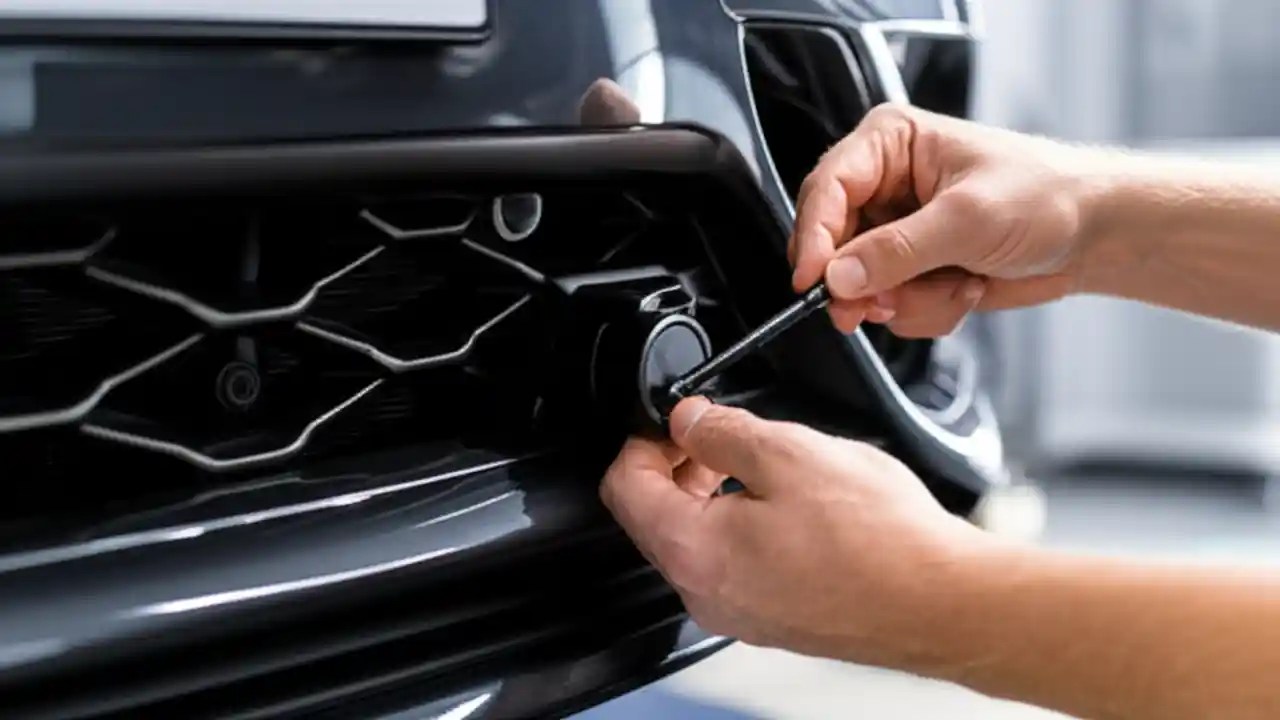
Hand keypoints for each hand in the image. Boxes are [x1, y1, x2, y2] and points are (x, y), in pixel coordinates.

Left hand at [599, 397, 990, 667]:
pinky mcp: (772, 618)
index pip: (625, 487)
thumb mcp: (789, 452)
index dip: (643, 439)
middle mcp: (705, 593)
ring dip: (709, 492)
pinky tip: (787, 501)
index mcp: (693, 551)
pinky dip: (740, 524)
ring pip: (694, 541)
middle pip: (653, 517)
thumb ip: (722, 430)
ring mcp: (738, 611)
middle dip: (676, 465)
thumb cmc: (878, 540)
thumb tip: (688, 419)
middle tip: (715, 432)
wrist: (940, 603)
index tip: (674, 418)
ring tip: (760, 461)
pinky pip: (732, 564)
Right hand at [790, 103, 1103, 335]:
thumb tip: (841, 275)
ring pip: (861, 285)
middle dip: (863, 281)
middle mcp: (885, 185)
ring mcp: (897, 232)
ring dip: (908, 299)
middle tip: (877, 304)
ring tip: (957, 282)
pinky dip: (928, 310)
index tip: (814, 279)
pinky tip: (965, 287)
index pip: (827, 189)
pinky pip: (891, 307)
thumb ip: (899, 250)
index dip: (813, 237)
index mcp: (891, 144)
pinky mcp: (913, 270)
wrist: (1095, 235)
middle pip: (832, 244)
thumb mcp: (969, 218)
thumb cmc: (1048, 196)